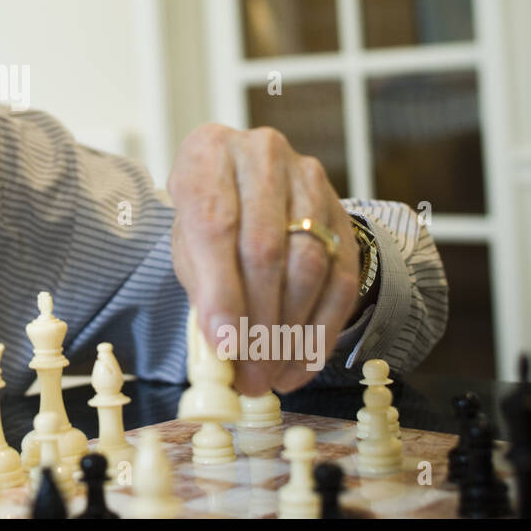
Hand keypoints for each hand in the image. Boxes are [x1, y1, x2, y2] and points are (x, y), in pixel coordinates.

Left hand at [168, 124, 360, 396]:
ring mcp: (308, 178)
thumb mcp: (188, 242)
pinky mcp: (342, 209)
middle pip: (266, 249)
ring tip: (271, 376)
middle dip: (258, 324)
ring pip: (309, 264)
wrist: (248, 183)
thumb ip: (203, 288)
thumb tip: (225, 349)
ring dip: (291, 332)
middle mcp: (261, 155)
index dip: (222, 291)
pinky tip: (302, 363)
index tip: (225, 346)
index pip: (215, 226)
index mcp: (207, 154)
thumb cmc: (209, 217)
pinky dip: (322, 328)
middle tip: (251, 377)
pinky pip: (342, 276)